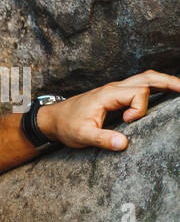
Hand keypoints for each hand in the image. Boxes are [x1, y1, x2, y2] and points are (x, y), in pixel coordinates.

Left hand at [43, 71, 179, 149]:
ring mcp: (115, 90)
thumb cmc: (66, 126)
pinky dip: (155, 87)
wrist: (52, 119)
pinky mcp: (115, 96)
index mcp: (108, 94)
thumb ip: (102, 139)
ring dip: (165, 82)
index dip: (140, 108)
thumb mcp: (81, 136)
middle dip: (169, 82)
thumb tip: (123, 144)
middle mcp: (114, 88)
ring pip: (145, 79)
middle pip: (148, 78)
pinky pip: (139, 86)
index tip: (129, 122)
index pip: (138, 92)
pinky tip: (166, 93)